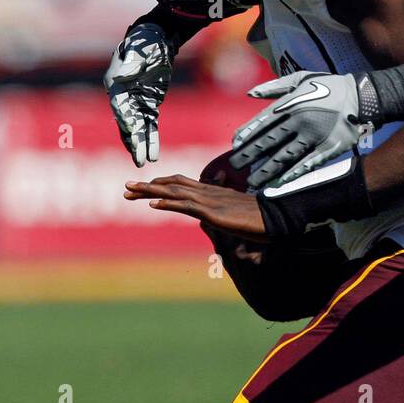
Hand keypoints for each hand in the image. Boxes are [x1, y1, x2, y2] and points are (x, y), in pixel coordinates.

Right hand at [104, 22, 172, 166]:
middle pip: (127, 123)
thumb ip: (130, 66)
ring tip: (143, 162)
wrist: (157, 38)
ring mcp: (136, 102)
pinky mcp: (149, 104)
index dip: (126, 120)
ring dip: (141, 145)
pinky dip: (151, 139)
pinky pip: (150, 125)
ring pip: (138, 128)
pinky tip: (153, 155)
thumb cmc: (144, 42)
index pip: (120, 106)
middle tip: (137, 160)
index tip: (132, 132)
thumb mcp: (137, 51)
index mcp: (115, 84)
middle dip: (132, 142)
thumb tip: (120, 78)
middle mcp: (123, 97)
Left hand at [125, 175, 266, 239]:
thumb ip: (219, 213)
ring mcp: (210, 201)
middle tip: (127, 187)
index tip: (144, 188)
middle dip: (148, 185)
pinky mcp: (213, 212)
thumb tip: (207, 217)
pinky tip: (152, 204)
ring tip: (130, 192)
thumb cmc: (259, 219)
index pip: (182, 183)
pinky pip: (186, 206)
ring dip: (150, 191)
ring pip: (174, 192)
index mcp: (213, 192)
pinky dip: (167, 203)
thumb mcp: (234, 215)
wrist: (276, 219)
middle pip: (173, 184)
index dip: (161, 184)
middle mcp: (209, 192)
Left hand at [229, 71, 373, 189]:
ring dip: (267, 170)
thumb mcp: (300, 78)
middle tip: (235, 167)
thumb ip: (274, 86)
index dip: (247, 135)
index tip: (235, 146)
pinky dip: (293, 173)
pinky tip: (281, 182)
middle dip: (250, 156)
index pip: (262, 122)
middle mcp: (299, 120)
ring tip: (253, 181)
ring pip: (285, 156)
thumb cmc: (329, 86)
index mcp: (291, 104)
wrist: (361, 96)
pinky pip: (308, 163)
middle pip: (269, 142)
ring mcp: (314, 136)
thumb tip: (250, 93)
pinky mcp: (329, 147)